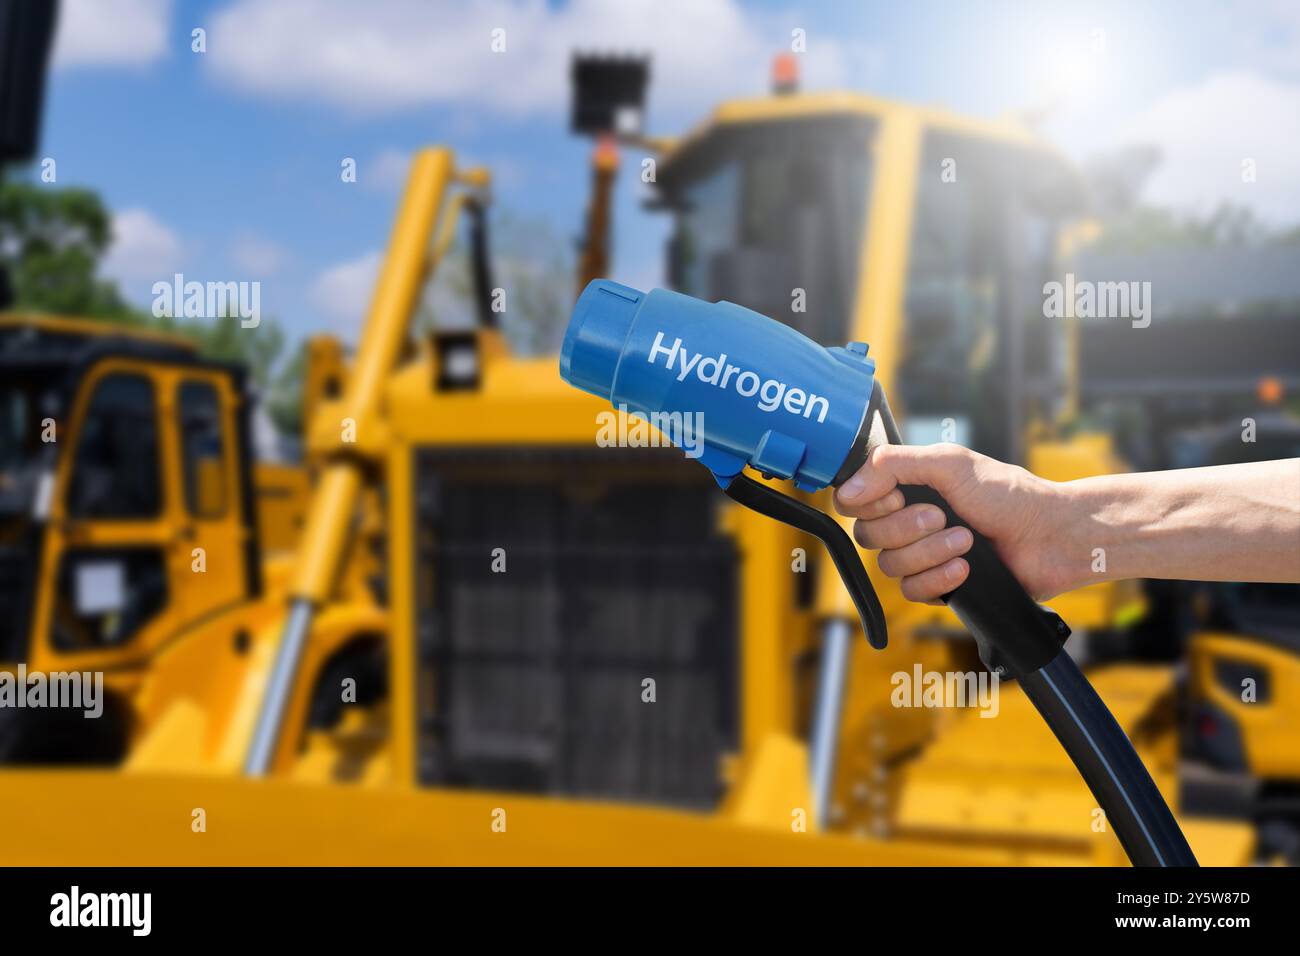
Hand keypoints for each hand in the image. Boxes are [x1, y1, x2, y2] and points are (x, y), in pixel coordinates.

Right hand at [833, 443, 1069, 602]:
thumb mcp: (950, 464)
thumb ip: (894, 465)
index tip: (896, 497)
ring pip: (889, 565)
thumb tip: (849, 486)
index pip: (852, 500)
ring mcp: (921, 555)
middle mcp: (907, 521)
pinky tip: (965, 569)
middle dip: (907, 529)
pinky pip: (912, 591)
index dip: (867, 504)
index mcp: (906, 487)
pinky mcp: (937, 585)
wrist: (1050, 536)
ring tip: (966, 542)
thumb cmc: (1008, 494)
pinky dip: (938, 578)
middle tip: (944, 518)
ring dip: (929, 553)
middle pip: (867, 536)